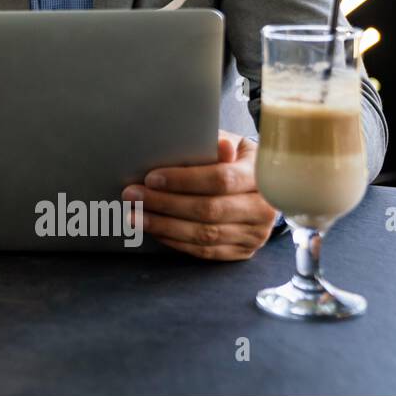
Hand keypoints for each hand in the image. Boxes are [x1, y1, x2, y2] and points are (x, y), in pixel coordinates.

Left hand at [121, 130, 278, 260]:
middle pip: (209, 210)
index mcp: (261, 176)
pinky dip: (175, 241)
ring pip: (204, 235)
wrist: (258, 188)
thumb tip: (219, 145)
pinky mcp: (243, 251)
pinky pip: (205, 251)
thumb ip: (216, 145)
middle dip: (165, 203)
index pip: (221, 179)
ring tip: (134, 216)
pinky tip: (154, 230)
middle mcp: (262, 208)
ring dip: (164, 226)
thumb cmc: (234, 160)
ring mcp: (255, 234)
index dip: (184, 180)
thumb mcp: (229, 144)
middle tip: (132, 196)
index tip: (151, 178)